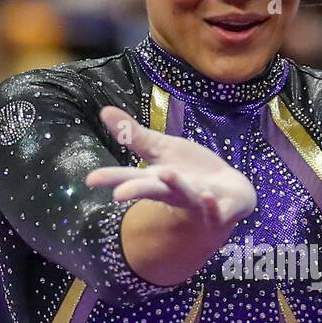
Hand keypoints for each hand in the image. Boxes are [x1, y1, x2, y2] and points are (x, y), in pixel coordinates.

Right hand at [85, 106, 256, 230]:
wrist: (231, 194)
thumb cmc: (191, 172)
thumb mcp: (162, 150)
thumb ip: (135, 135)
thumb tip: (104, 110)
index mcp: (157, 179)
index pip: (131, 176)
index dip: (112, 178)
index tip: (90, 179)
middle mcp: (173, 193)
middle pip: (153, 190)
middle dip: (137, 191)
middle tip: (118, 194)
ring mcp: (197, 203)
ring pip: (184, 196)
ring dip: (175, 187)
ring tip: (163, 173)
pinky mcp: (221, 210)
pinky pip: (216, 212)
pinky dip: (212, 207)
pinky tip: (208, 196)